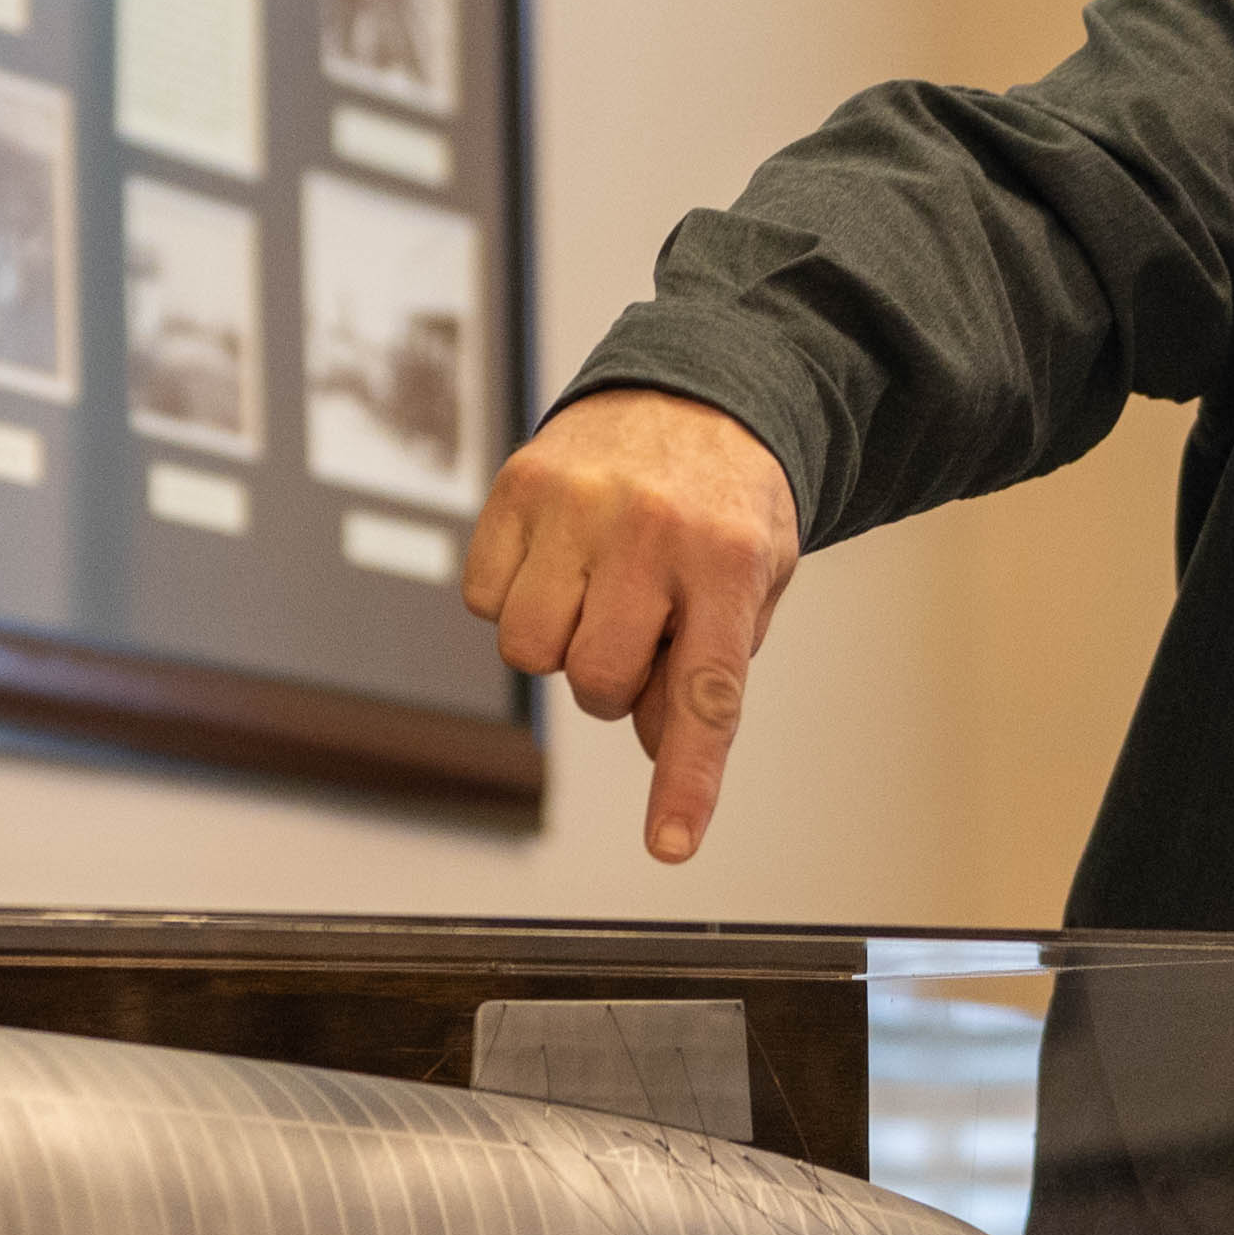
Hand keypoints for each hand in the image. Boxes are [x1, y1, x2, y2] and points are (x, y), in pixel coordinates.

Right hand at [465, 391, 801, 864]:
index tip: (669, 846)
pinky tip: (556, 560)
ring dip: (556, 646)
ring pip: (529, 650)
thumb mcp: (750, 588)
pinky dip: (511, 598)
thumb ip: (703, 670)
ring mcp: (577, 503)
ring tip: (595, 595)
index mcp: (727, 561)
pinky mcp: (518, 485)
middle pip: (596, 683)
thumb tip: (646, 743)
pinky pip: (482, 598)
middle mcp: (650, 531)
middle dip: (611, 685)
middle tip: (638, 633)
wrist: (694, 388)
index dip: (686, 780)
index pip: (704, 696)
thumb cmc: (725, 509)